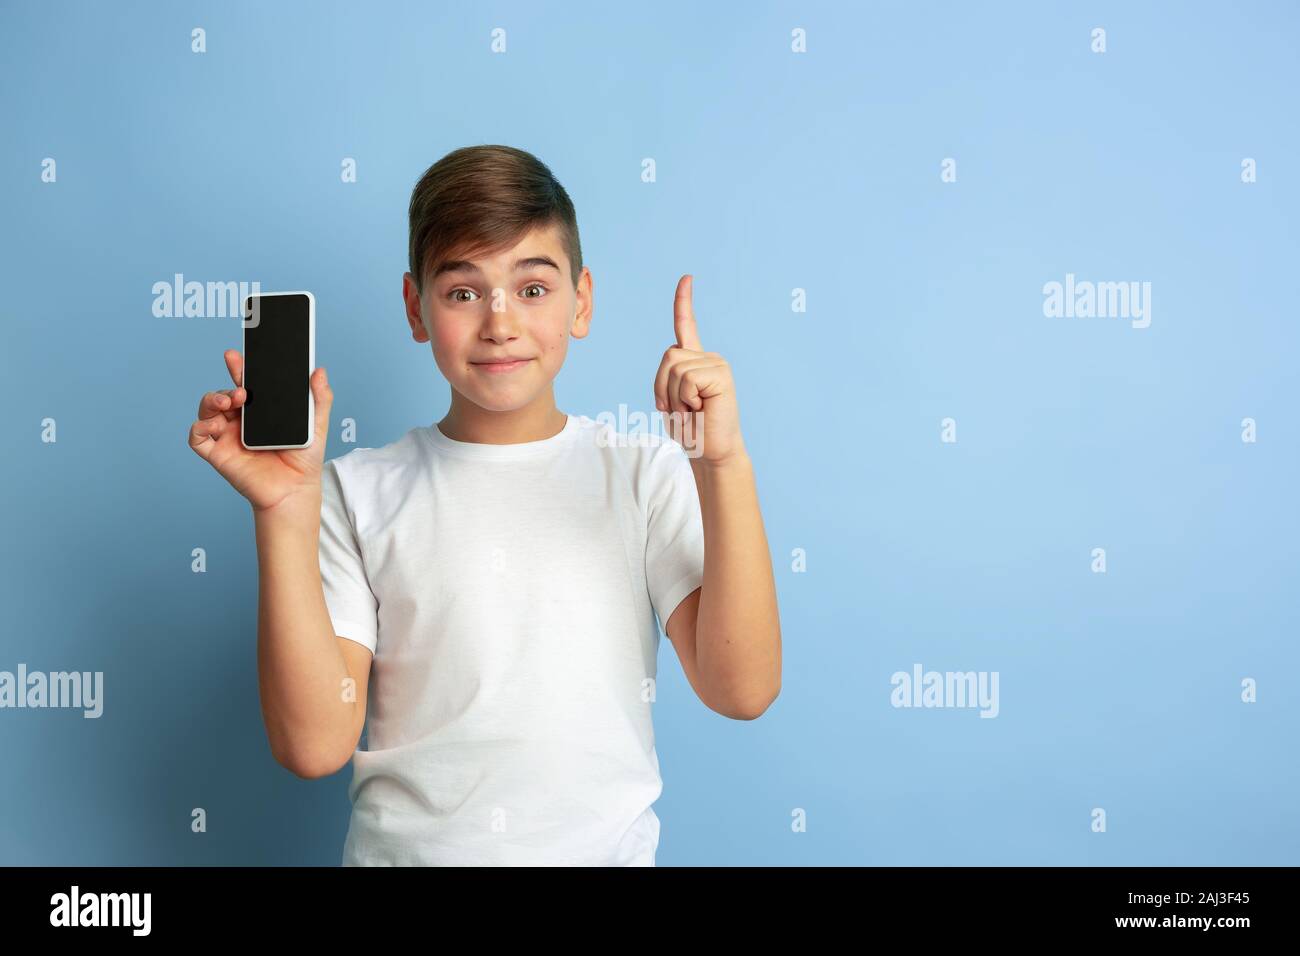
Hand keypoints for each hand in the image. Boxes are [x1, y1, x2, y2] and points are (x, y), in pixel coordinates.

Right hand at [188, 349, 334, 513]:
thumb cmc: (304, 459)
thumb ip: (319, 398)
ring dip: (213, 400)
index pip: (245, 384)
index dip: (238, 369)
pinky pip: (197, 436)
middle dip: (227, 386)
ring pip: (207, 410)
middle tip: (242, 390)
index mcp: (259, 411)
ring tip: (230, 402)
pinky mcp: (217, 453)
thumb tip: (319, 371)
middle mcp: (240, 421)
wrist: (296, 490)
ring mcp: (226, 436)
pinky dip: (200, 426)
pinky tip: (215, 424)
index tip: (235, 356)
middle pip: (223, 394)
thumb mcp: (316, 425)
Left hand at [653, 275, 744, 463]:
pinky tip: (702, 408)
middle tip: (682, 408)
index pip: (687, 326)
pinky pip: (686, 378)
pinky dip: (686, 398)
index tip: (687, 278)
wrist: (710, 452)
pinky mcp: (721, 374)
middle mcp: (708, 357)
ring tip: (693, 410)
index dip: (684, 302)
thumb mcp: (671, 399)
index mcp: (695, 361)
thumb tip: (675, 351)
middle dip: (663, 387)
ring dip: (674, 396)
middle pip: (667, 356)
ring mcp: (717, 364)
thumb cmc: (691, 430)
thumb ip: (668, 375)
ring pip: (674, 367)